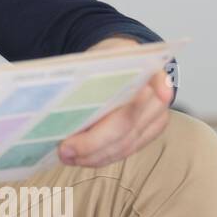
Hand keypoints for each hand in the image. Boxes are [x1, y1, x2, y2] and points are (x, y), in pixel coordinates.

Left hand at [56, 37, 174, 167]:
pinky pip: (128, 150)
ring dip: (95, 155)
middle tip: (65, 148)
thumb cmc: (107, 63)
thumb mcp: (97, 58)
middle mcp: (157, 94)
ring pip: (127, 143)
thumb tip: (59, 96)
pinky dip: (103, 157)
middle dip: (93, 142)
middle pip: (126, 124)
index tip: (136, 101)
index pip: (147, 84)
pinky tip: (82, 158)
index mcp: (145, 69)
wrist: (124, 65)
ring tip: (68, 156)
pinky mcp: (151, 132)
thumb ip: (87, 72)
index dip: (140, 97)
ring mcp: (157, 116)